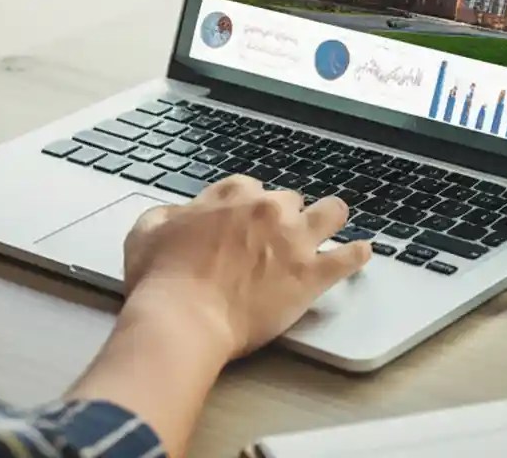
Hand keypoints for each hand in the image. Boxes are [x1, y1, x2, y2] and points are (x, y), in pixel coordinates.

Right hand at [123, 176, 371, 358]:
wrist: (184, 318)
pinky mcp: (312, 274)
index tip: (243, 222)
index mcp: (231, 196)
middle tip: (275, 238)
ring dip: (329, 219)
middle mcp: (267, 209)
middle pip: (289, 200)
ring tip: (330, 228)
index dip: (246, 207)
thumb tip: (176, 215)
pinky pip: (349, 257)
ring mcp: (294, 240)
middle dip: (284, 216)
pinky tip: (361, 254)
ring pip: (331, 212)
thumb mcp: (145, 232)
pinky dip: (357, 255)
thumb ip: (168, 216)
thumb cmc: (162, 280)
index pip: (248, 188)